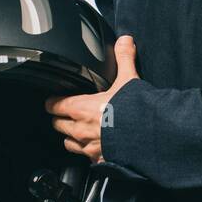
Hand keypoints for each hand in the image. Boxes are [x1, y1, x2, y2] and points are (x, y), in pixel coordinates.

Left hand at [45, 34, 139, 163]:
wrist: (148, 137)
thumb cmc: (134, 110)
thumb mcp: (128, 79)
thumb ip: (124, 58)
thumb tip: (125, 40)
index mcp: (81, 108)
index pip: (55, 105)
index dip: (53, 101)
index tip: (53, 100)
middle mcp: (80, 130)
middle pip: (58, 125)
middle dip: (60, 119)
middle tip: (65, 114)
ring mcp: (89, 147)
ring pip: (68, 143)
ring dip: (71, 137)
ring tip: (77, 132)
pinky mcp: (100, 161)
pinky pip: (86, 158)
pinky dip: (88, 152)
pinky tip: (96, 148)